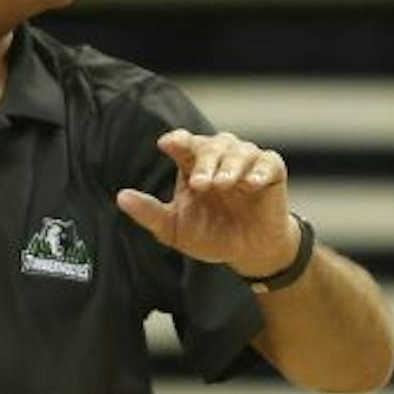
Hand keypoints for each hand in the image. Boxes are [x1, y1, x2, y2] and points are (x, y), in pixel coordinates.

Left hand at [115, 130, 301, 279]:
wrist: (246, 252)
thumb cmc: (209, 235)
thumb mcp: (174, 229)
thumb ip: (149, 213)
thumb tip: (121, 197)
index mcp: (192, 166)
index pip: (184, 144)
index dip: (177, 140)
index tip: (168, 144)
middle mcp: (219, 158)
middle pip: (211, 145)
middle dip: (204, 161)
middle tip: (200, 184)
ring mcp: (247, 163)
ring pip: (240, 149)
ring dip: (230, 165)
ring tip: (222, 184)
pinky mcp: (272, 172)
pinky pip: (269, 162)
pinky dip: (260, 170)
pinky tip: (250, 184)